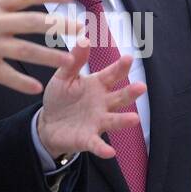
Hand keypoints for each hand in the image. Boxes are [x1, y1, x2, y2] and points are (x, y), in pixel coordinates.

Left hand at [37, 37, 144, 159]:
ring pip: (114, 120)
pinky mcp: (88, 139)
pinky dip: (103, 148)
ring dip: (124, 120)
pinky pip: (97, 144)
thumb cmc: (59, 98)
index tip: (128, 58)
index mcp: (97, 85)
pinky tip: (110, 152)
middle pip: (119, 97)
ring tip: (134, 119)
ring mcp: (97, 121)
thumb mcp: (63, 77)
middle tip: (142, 87)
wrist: (48, 124)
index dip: (120, 67)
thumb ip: (74, 61)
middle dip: (131, 93)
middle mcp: (102, 103)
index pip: (112, 75)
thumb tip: (84, 39)